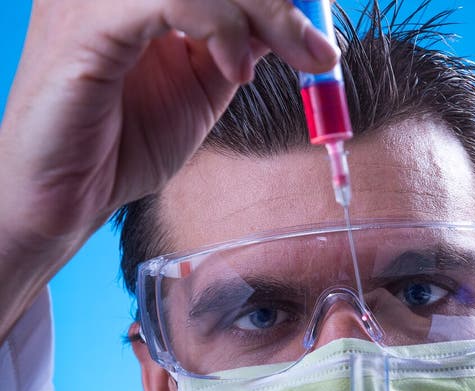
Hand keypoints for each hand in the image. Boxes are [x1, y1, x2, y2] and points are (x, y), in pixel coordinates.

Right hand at [0, 0, 337, 339]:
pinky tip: (234, 69)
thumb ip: (234, 44)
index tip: (317, 36)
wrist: (66, 198)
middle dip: (278, 0)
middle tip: (318, 52)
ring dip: (260, 10)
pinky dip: (219, 26)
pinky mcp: (86, 24)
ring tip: (287, 61)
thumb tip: (285, 20)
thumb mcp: (198, 88)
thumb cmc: (119, 146)